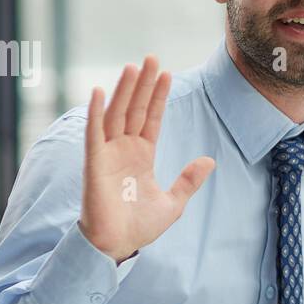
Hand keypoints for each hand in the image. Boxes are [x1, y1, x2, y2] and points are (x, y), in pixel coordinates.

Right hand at [79, 55, 215, 263]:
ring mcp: (108, 154)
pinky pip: (94, 134)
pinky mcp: (94, 164)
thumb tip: (209, 160)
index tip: (166, 73)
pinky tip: (100, 92)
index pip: (152, 118)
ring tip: (133, 67)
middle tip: (151, 57)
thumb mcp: (173, 202)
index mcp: (142, 155)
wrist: (117, 246)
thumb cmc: (140, 226)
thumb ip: (188, 180)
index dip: (158, 96)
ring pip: (116, 115)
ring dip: (124, 91)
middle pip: (135, 109)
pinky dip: (96, 113)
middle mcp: (124, 149)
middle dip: (143, 84)